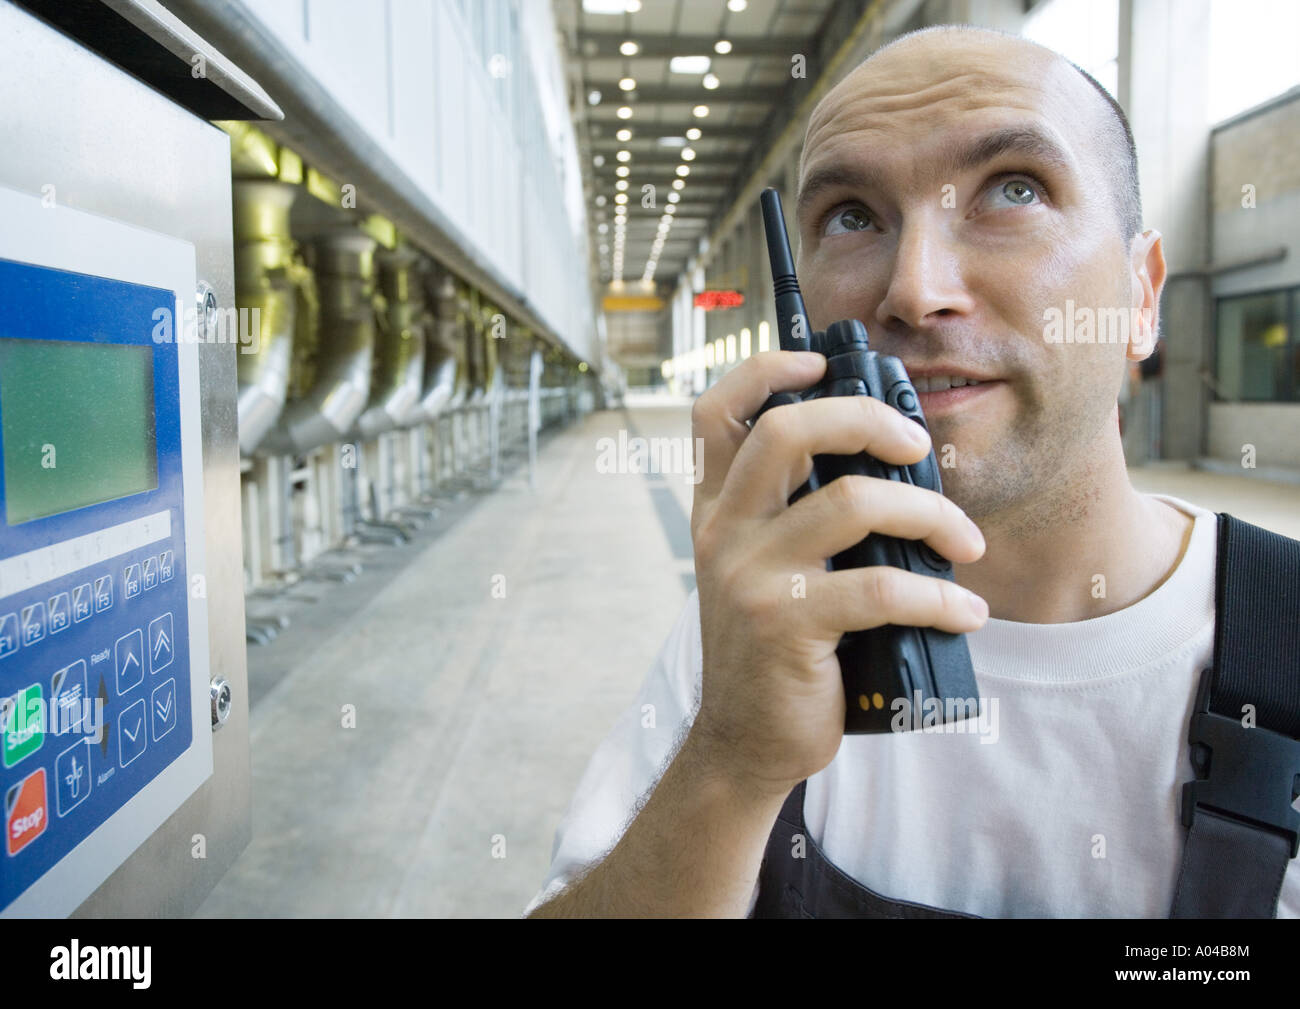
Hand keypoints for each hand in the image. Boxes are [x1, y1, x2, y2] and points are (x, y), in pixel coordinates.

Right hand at [688, 351, 988, 799]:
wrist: (745, 741)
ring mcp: (749, 576)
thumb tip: (885, 466)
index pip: (715, 412)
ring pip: (853, 502)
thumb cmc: (775, 649)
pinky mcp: (785, 625)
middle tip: (916, 446)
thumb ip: (794, 517)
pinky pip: (882, 588)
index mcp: (716, 510)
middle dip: (868, 420)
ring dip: (929, 515)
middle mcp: (723, 532)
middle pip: (788, 431)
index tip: (819, 363)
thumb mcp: (764, 570)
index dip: (765, 371)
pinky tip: (963, 612)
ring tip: (963, 543)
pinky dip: (940, 597)